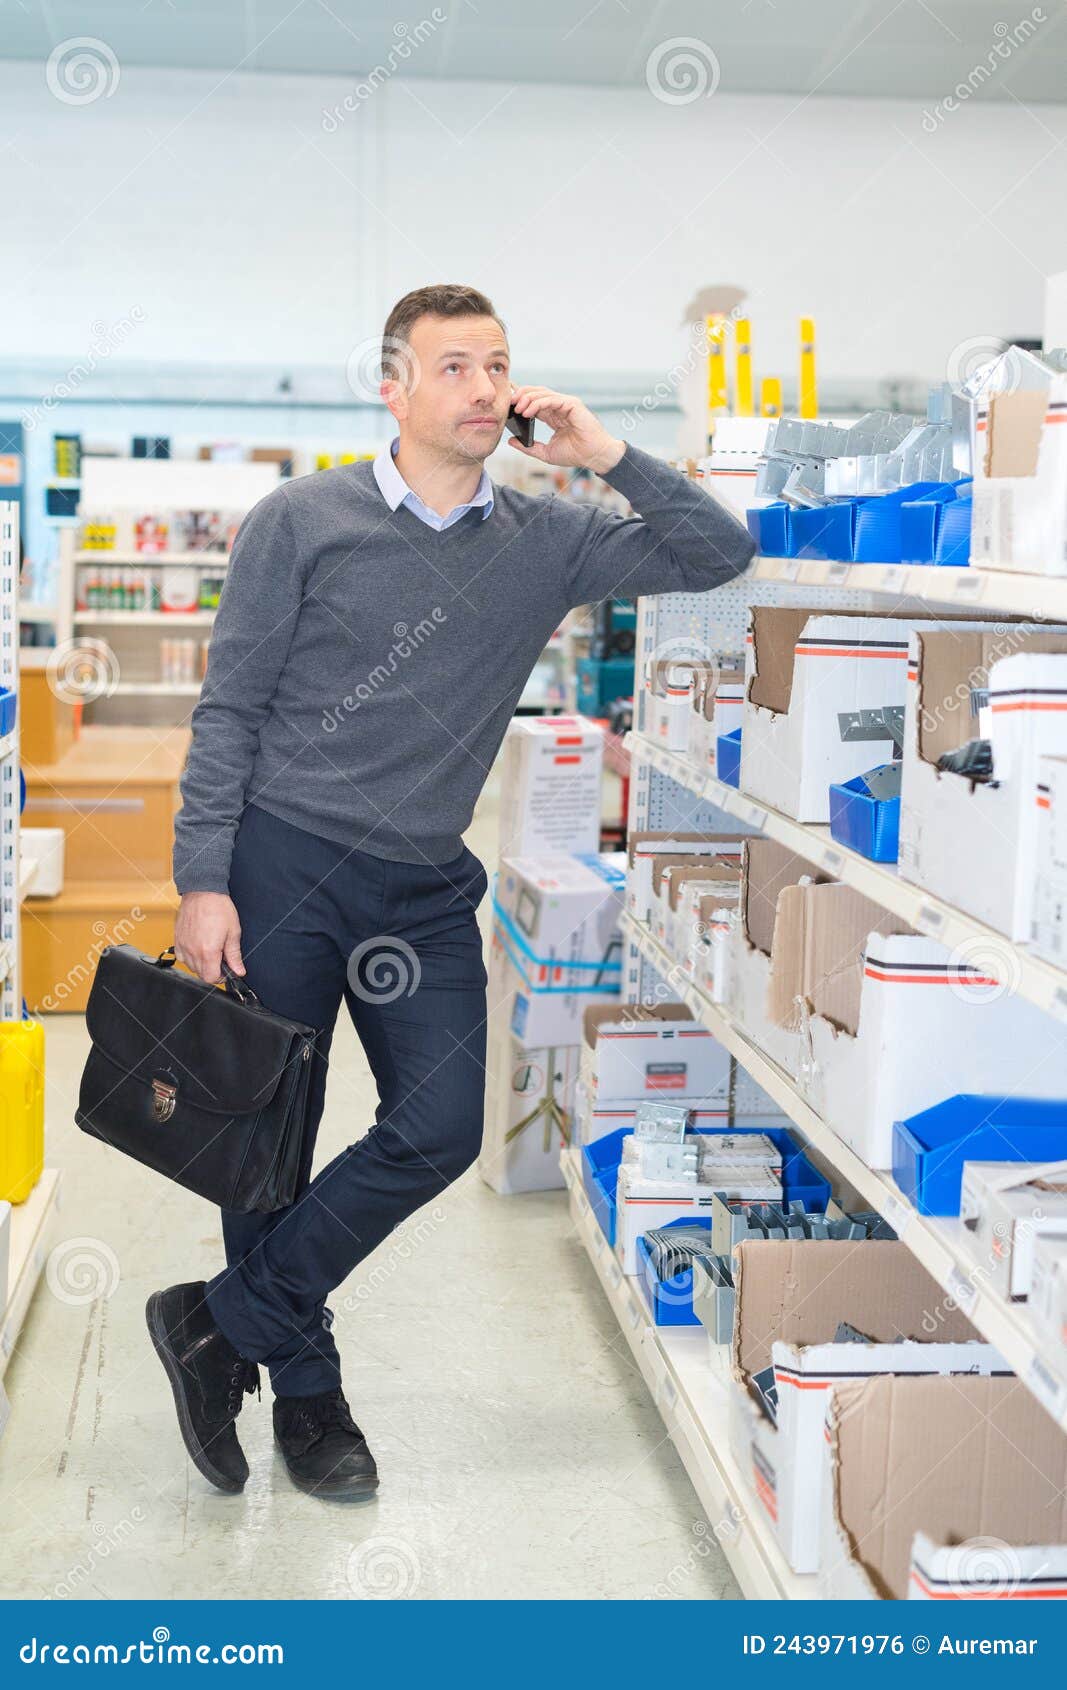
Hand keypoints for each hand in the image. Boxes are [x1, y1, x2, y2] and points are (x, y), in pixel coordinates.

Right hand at [174, 891, 244, 985]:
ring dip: (202, 965)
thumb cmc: (218, 908)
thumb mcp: (233, 932)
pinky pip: (181, 957)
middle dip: (212, 971)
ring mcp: (183, 946)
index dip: (221, 977)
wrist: (202, 891)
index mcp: (208, 951)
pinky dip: (190, 957)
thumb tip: (239, 971)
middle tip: (221, 958)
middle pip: (201, 974)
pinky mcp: (177, 940)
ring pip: (191, 967)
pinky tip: (199, 948)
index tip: (227, 971)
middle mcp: (193, 951)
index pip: (211, 978)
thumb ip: (234, 955)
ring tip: (210, 950)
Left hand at [508, 385, 624, 475]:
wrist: (593, 456)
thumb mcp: (546, 453)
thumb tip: (511, 441)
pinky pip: (552, 399)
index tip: (507, 403)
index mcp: (553, 415)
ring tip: (518, 408)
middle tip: (509, 402)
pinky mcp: (572, 404)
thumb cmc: (575, 454)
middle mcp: (559, 406)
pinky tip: (528, 411)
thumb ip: (529, 447)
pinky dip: (539, 403)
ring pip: (543, 393)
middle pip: (536, 393)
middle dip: (521, 395)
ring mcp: (566, 403)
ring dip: (527, 398)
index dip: (520, 400)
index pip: (534, 402)